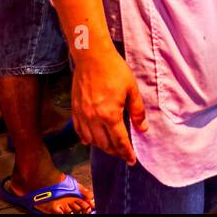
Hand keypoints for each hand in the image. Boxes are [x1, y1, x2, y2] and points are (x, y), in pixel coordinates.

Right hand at [71, 47, 146, 163]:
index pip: (119, 141)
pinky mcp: (74, 109)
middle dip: (115, 152)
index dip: (126, 153)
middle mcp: (93, 119)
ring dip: (101, 147)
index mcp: (110, 115)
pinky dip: (85, 138)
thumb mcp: (131, 89)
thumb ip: (137, 111)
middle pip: (104, 144)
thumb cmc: (114, 70)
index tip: (132, 160)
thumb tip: (142, 129)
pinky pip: (79, 130)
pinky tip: (90, 140)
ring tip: (111, 148)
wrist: (92, 56)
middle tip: (123, 154)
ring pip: (91, 140)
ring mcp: (82, 115)